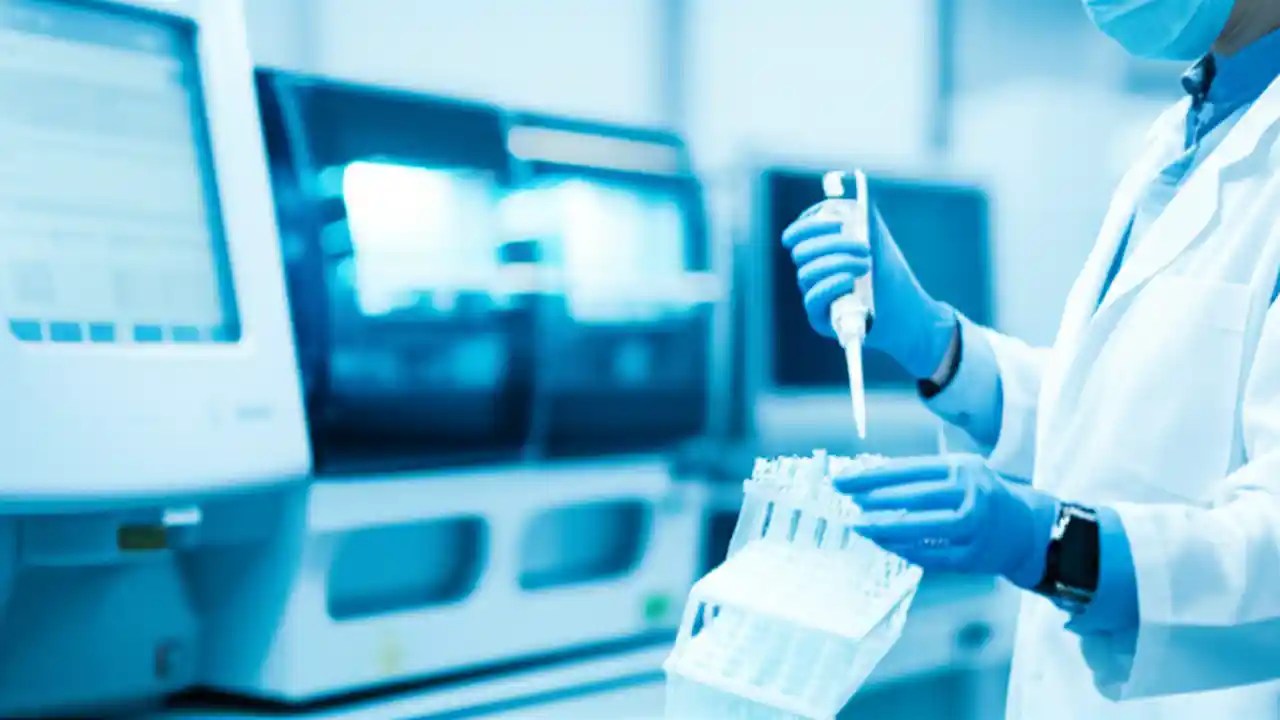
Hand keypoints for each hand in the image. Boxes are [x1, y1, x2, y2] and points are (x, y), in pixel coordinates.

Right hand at [780, 199, 956, 378]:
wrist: (907, 312)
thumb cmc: (889, 275)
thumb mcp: (879, 242)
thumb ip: (865, 219)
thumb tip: (853, 200)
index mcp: (818, 251)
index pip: (796, 235)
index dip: (808, 225)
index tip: (837, 222)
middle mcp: (811, 273)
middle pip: (801, 252)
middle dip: (832, 243)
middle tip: (864, 246)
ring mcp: (814, 296)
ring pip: (806, 273)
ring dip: (837, 262)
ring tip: (867, 264)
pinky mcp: (821, 319)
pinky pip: (813, 299)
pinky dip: (830, 285)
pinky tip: (850, 281)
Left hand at [836, 454, 1059, 589]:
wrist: (1025, 528)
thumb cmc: (980, 493)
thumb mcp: (959, 471)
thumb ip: (921, 474)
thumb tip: (868, 479)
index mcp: (963, 468)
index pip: (910, 469)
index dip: (873, 475)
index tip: (844, 479)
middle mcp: (972, 495)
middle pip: (915, 497)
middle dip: (875, 500)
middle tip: (847, 501)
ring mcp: (975, 528)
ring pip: (923, 528)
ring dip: (886, 528)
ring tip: (860, 525)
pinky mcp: (973, 556)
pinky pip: (932, 555)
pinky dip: (905, 550)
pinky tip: (885, 544)